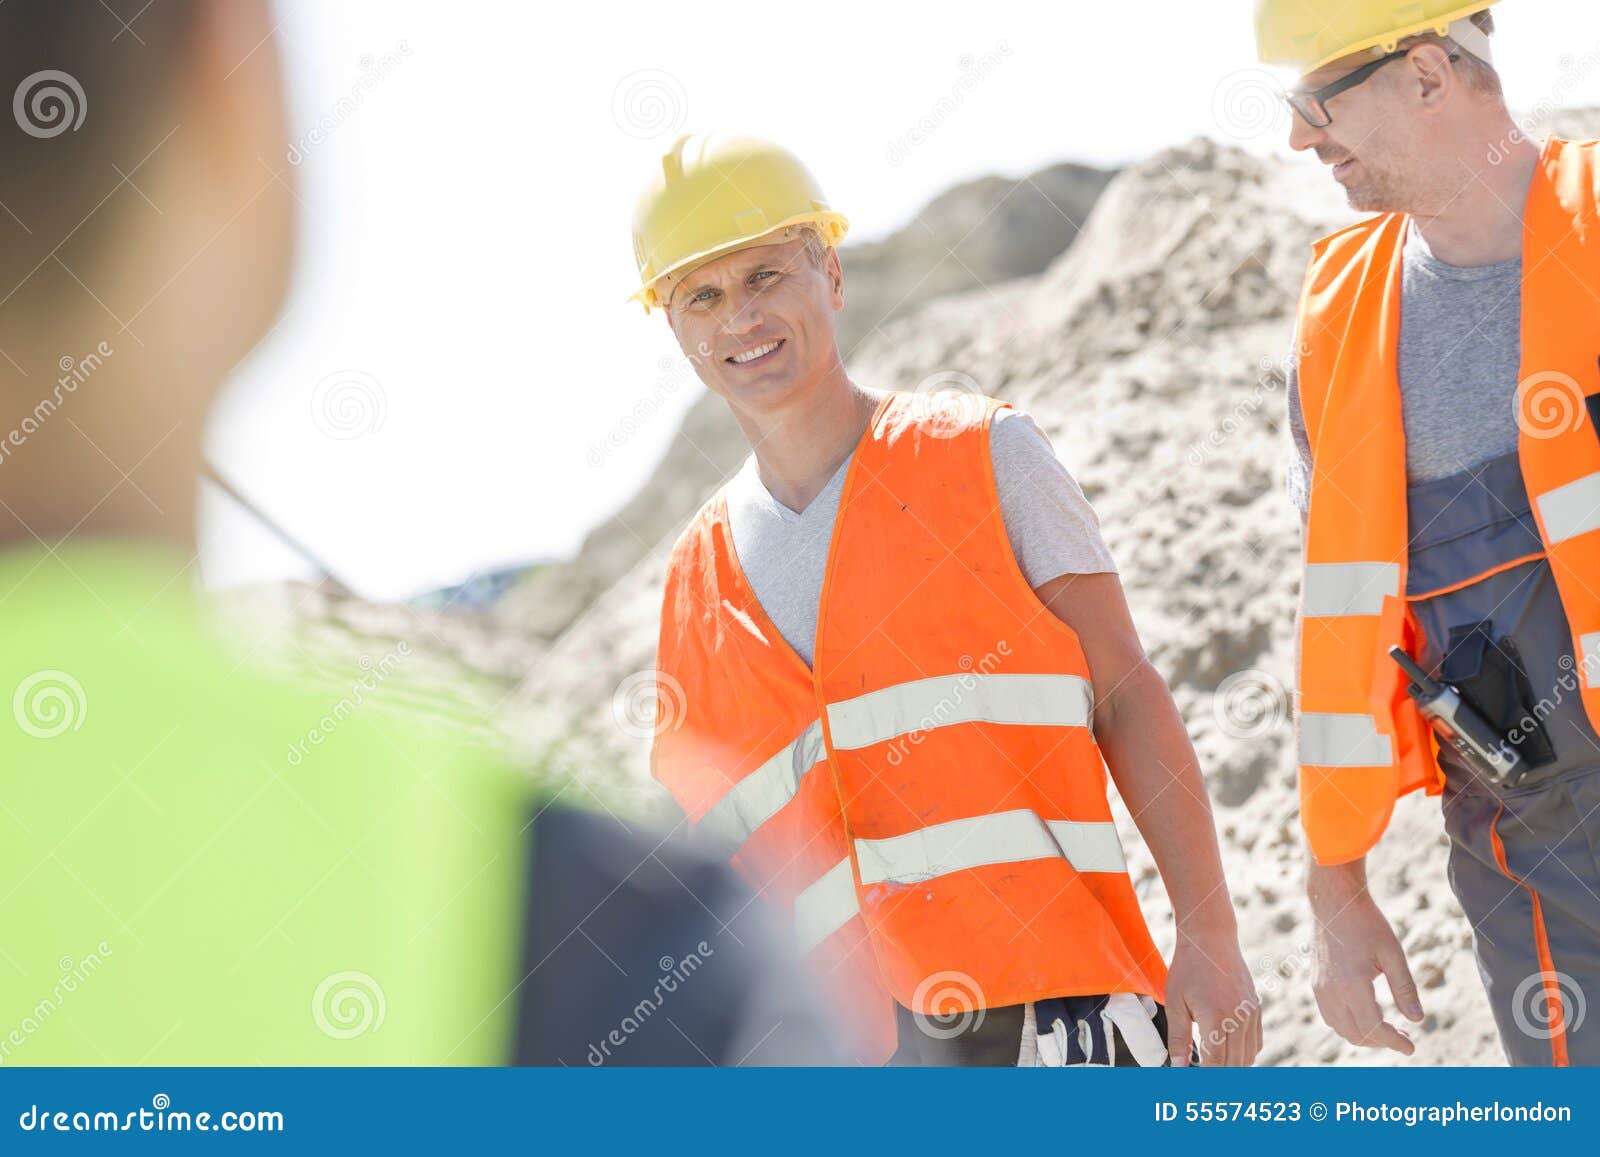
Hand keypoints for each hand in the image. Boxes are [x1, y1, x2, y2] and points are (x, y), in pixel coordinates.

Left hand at [1164, 930, 1261, 1066]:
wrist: (1211, 938)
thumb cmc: (1188, 969)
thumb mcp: (1175, 1003)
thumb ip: (1178, 1038)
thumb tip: (1178, 1068)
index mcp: (1218, 1018)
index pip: (1215, 1062)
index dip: (1204, 1076)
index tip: (1192, 1079)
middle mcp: (1240, 1018)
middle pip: (1234, 1064)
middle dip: (1218, 1075)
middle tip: (1201, 1076)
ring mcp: (1252, 1013)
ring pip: (1248, 1055)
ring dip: (1232, 1067)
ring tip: (1213, 1068)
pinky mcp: (1256, 1008)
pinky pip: (1256, 1041)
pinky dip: (1244, 1053)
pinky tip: (1228, 1053)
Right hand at [1310, 886, 1422, 1054]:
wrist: (1333, 901)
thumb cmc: (1366, 923)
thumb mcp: (1392, 953)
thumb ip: (1404, 988)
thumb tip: (1417, 1020)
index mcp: (1352, 985)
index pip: (1374, 1028)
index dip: (1394, 1042)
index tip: (1411, 1047)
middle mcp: (1332, 991)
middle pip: (1356, 1034)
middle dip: (1381, 1041)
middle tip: (1404, 1037)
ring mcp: (1320, 988)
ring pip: (1341, 1029)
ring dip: (1364, 1035)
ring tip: (1386, 1028)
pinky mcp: (1315, 982)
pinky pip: (1330, 1016)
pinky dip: (1348, 1024)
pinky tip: (1365, 1015)